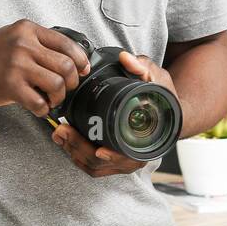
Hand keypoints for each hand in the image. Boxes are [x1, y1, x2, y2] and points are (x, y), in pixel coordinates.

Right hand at [0, 19, 89, 116]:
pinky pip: (39, 102)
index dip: (80, 60)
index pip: (66, 43)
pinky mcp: (10, 86)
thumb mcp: (16, 36)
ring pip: (57, 84)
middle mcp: (23, 44)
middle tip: (66, 88)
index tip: (83, 70)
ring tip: (52, 99)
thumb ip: (40, 42)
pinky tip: (39, 107)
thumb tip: (73, 58)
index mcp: (28, 30)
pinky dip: (44, 109)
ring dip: (59, 97)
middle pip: (65, 66)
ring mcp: (17, 65)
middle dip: (72, 82)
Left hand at [51, 50, 178, 177]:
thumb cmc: (163, 97)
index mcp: (148, 140)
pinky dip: (77, 156)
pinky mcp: (111, 158)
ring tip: (59, 133)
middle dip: (81, 149)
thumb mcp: (157, 78)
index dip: (114, 156)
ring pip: (95, 167)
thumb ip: (142, 67)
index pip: (129, 156)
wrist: (167, 111)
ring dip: (74, 152)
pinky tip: (64, 141)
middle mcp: (135, 154)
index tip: (99, 151)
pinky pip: (92, 166)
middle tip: (63, 131)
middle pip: (104, 164)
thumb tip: (125, 58)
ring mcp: (122, 159)